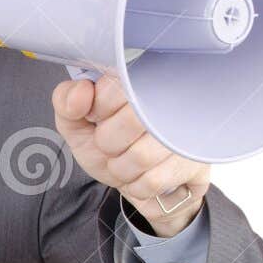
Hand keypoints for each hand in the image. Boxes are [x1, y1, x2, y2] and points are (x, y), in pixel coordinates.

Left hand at [51, 73, 210, 236]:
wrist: (142, 185)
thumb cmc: (112, 147)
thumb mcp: (79, 124)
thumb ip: (66, 102)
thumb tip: (82, 91)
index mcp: (139, 77)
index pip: (114, 87)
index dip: (97, 111)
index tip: (99, 117)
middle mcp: (172, 96)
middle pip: (131, 121)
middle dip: (109, 144)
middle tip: (113, 144)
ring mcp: (188, 129)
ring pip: (141, 156)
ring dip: (123, 169)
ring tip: (128, 161)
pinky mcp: (197, 160)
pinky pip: (154, 180)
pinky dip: (139, 185)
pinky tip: (144, 175)